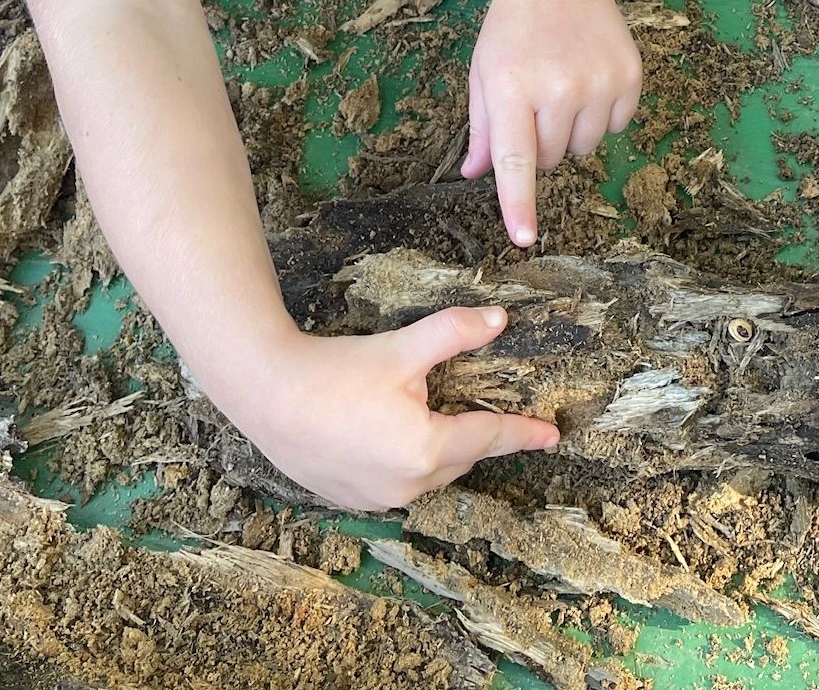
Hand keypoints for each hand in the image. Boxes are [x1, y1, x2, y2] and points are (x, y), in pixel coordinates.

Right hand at [226, 307, 559, 511]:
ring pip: (429, 474)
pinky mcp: (350, 499)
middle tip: (483, 409)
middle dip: (474, 434)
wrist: (266, 394)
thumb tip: (500, 319)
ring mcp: (376, 498)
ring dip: (439, 450)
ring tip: (433, 419)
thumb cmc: (336, 371)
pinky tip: (392, 437)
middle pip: (460, 457)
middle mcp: (407, 485)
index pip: (490, 439)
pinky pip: (397, 483)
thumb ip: (456, 332)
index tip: (552, 436)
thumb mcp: (403, 348)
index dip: (523, 433)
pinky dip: (406, 462)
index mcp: (427, 450)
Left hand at [464, 0, 640, 246]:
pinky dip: (600, 117)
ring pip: (583, 149)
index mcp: (512, 87)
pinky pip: (614, 128)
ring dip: (570, 133)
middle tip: (533, 106)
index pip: (516, 159)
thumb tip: (475, 175)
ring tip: (562, 89)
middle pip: (550, 160)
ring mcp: (599, 82)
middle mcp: (558, 87)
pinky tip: (588, 82)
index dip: (520, 203)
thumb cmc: (512, 30)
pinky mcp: (630, 78)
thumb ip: (482, 129)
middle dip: (538, 146)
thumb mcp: (484, 73)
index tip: (524, 238)